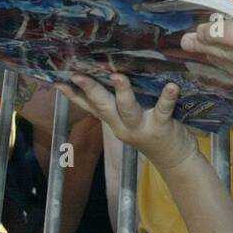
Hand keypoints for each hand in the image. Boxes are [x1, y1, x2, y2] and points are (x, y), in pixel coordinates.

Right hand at [55, 75, 196, 173]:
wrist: (175, 160)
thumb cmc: (151, 132)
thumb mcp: (127, 121)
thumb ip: (117, 103)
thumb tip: (108, 72)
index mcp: (113, 121)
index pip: (89, 106)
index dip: (73, 95)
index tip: (57, 81)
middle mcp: (122, 125)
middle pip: (103, 106)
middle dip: (90, 89)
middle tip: (76, 74)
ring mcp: (141, 127)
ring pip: (127, 109)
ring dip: (122, 92)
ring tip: (118, 77)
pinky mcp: (162, 127)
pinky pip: (163, 110)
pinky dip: (167, 98)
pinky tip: (171, 86)